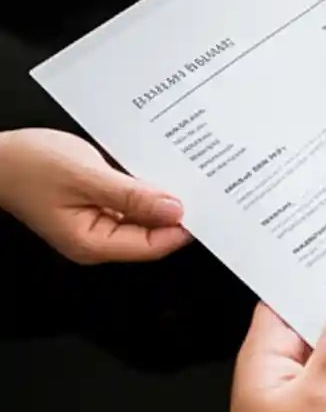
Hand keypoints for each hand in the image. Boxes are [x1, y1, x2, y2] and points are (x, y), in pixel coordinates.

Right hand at [0, 128, 189, 263]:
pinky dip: (145, 191)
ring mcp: (97, 224)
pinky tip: (158, 173)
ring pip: (143, 217)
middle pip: (151, 234)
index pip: (152, 246)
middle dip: (177, 212)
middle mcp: (97, 241)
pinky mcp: (96, 208)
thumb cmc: (29, 165)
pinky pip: (130, 204)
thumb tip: (175, 210)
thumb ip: (132, 196)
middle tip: (205, 184)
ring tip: (186, 174)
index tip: (209, 205)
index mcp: (93, 244)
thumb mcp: (85, 176)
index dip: (183, 228)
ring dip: (161, 199)